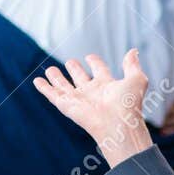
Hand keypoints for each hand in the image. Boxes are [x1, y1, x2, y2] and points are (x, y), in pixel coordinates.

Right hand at [32, 50, 153, 167]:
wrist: (118, 123)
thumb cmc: (129, 104)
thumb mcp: (136, 79)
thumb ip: (132, 64)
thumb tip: (134, 51)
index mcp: (107, 86)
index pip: (99, 70)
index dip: (95, 63)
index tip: (90, 57)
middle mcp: (92, 92)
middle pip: (80, 78)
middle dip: (74, 69)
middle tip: (70, 62)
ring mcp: (79, 99)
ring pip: (64, 86)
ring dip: (56, 78)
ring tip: (49, 69)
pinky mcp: (67, 106)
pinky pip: (53, 95)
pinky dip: (44, 88)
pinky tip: (37, 81)